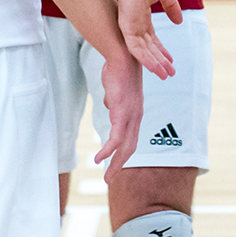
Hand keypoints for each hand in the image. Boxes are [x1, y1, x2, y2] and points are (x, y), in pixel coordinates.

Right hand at [93, 51, 144, 182]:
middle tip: (109, 179)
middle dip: (119, 165)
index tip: (114, 164)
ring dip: (115, 164)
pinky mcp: (123, 112)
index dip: (123, 154)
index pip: (131, 139)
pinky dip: (109, 151)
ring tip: (107, 177)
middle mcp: (136, 117)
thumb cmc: (118, 71)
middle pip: (130, 147)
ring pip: (124, 146)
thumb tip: (108, 105)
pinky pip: (116, 137)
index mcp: (134, 113)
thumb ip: (113, 100)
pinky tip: (100, 159)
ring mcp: (130, 116)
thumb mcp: (115, 90)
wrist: (123, 57)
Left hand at [114, 0, 179, 77]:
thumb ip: (171, 7)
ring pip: (143, 52)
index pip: (152, 39)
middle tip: (170, 73)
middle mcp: (135, 25)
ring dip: (154, 64)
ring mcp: (130, 27)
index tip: (171, 60)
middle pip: (149, 49)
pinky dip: (146, 60)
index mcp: (142, 17)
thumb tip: (179, 21)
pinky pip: (135, 49)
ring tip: (166, 75)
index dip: (162, 51)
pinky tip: (155, 69)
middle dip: (160, 61)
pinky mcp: (126, 28)